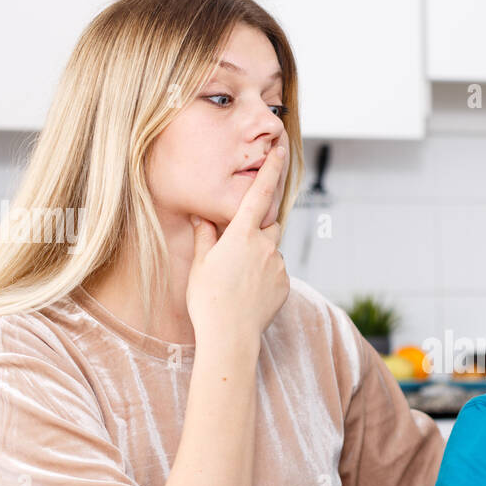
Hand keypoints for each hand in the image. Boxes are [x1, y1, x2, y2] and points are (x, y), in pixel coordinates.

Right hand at [186, 146, 288, 355]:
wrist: (230, 336)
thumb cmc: (208, 299)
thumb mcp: (200, 264)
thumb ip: (206, 236)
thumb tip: (203, 217)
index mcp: (242, 235)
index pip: (259, 193)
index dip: (272, 169)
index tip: (281, 148)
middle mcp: (266, 246)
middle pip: (268, 225)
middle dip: (256, 230)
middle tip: (237, 251)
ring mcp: (278, 266)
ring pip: (270, 252)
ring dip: (258, 258)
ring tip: (237, 283)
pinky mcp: (285, 285)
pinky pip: (276, 273)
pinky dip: (265, 277)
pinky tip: (248, 295)